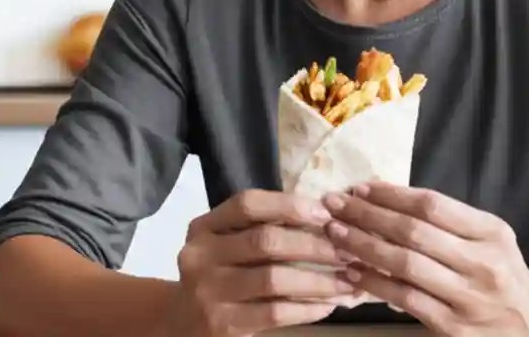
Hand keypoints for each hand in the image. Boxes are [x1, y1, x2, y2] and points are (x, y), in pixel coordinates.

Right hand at [175, 189, 358, 336]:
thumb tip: (328, 217)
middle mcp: (200, 256)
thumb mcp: (227, 245)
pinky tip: (328, 305)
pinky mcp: (222, 324)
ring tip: (347, 281)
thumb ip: (262, 229)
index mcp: (204, 227)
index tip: (326, 213)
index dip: (290, 205)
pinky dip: (308, 309)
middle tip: (347, 251)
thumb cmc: (220, 276)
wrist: (182, 325)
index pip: (248, 204)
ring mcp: (208, 292)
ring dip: (319, 280)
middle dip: (314, 245)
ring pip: (274, 279)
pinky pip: (275, 314)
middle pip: (266, 241)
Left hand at [322, 182, 528, 336]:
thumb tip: (388, 201)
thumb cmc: (503, 275)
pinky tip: (351, 273)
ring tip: (335, 233)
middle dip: (367, 215)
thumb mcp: (491, 239)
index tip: (361, 188)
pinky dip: (373, 284)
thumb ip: (450, 222)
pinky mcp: (452, 327)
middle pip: (414, 232)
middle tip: (335, 204)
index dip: (392, 194)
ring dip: (363, 246)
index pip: (433, 205)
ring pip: (404, 265)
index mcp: (491, 232)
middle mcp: (482, 263)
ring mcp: (467, 297)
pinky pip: (404, 299)